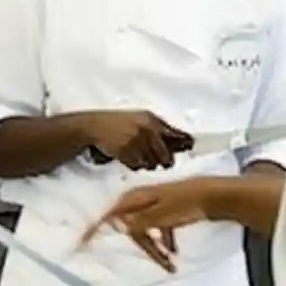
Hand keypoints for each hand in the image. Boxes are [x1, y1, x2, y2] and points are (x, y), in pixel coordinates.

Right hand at [77, 110, 192, 170]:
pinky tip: (126, 156)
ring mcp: (136, 140)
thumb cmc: (117, 123)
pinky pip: (137, 166)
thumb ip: (158, 130)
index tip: (192, 146)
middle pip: (165, 155)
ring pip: (151, 163)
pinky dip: (133, 164)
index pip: (174, 134)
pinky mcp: (126, 151)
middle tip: (162, 162)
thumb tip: (182, 143)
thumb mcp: (140, 119)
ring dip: (145, 163)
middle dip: (164, 161)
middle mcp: (146, 129)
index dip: (184, 142)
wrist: (94, 126)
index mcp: (151, 120)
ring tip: (135, 154)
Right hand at [80, 178, 217, 271]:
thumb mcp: (160, 216)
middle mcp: (140, 200)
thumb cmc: (184, 203)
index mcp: (134, 199)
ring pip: (147, 230)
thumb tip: (116, 225)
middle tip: (162, 263)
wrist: (211, 194)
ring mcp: (153, 204)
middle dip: (145, 248)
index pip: (108, 216)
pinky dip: (164, 240)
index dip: (94, 230)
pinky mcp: (166, 209)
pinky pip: (158, 228)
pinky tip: (174, 251)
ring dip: (156, 248)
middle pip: (132, 228)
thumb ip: (137, 221)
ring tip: (171, 263)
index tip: (80, 245)